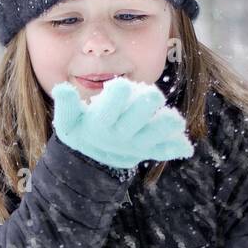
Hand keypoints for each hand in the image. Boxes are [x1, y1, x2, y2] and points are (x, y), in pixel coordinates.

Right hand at [51, 76, 193, 169]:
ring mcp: (134, 145)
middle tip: (155, 95)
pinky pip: (161, 152)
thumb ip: (66, 105)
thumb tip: (61, 87)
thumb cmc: (81, 130)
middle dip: (143, 110)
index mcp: (99, 125)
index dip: (113, 100)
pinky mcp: (147, 150)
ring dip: (163, 130)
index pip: (106, 112)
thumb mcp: (68, 120)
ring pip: (150, 138)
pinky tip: (186, 146)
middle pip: (131, 124)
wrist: (91, 162)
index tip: (120, 85)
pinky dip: (173, 150)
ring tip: (176, 121)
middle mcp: (118, 136)